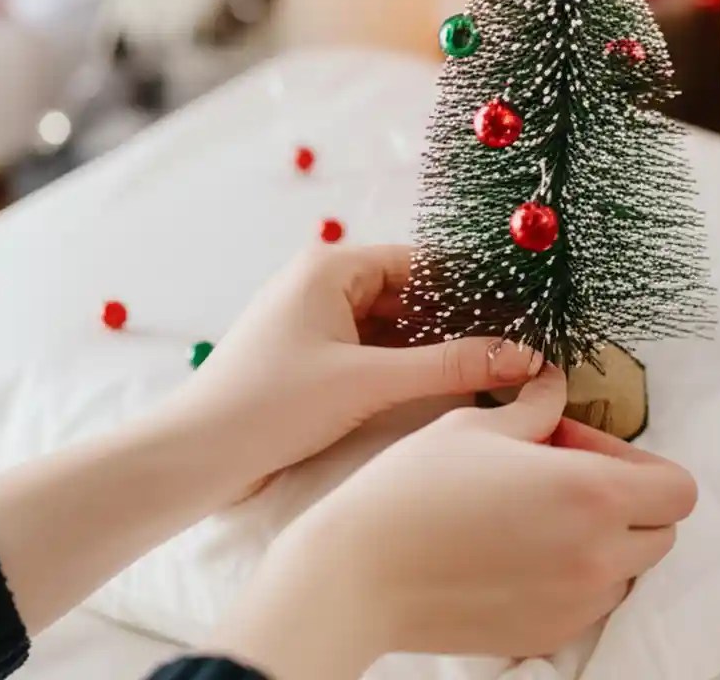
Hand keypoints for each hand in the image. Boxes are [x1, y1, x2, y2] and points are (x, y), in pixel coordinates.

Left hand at [0, 244, 542, 634]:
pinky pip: (376, 352)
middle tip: (516, 349)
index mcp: (331, 267)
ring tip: (491, 372)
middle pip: (412, 295)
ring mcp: (318, 323)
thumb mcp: (369, 383)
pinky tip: (445, 389)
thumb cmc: (270, 405)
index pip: (422, 263)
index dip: (474, 289)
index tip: (521, 315)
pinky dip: (408, 368)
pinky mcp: (314, 359)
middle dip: (460, 323)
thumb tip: (525, 356)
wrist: (194, 457)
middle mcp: (324, 285)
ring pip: (396, 327)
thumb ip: (451, 367)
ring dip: (435, 349)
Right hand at [209, 367, 698, 679]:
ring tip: (536, 517)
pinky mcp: (548, 635)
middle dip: (626, 501)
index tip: (585, 450)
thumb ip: (536, 406)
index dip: (641, 463)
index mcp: (591, 494)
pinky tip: (517, 553)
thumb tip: (556, 384)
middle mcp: (598, 556)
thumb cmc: (412, 491)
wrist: (357, 576)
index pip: (679, 489)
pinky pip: (589, 603)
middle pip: (662, 531)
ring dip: (603, 541)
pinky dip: (574, 577)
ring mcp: (576, 604)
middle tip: (560, 477)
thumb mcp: (476, 426)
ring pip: (628, 570)